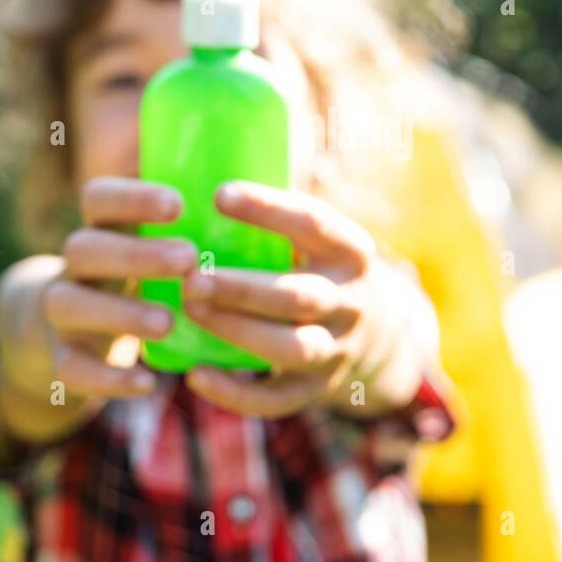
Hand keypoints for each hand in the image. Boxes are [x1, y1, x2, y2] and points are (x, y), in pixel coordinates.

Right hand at [0, 178, 196, 440]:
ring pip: (70, 304)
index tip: (179, 204)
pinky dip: (108, 378)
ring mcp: (61, 313)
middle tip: (188, 258)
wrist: (65, 335)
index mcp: (101, 231)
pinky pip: (72, 368)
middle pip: (83, 248)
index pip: (98, 198)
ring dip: (120, 312)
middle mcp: (74, 267)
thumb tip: (256, 190)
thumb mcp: (148, 247)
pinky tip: (148, 382)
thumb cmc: (134, 281)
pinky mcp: (61, 359)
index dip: (132, 198)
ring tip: (168, 323)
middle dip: (135, 253)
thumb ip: (188, 225)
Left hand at [181, 181, 433, 418]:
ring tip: (188, 309)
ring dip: (237, 331)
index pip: (314, 225)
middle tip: (189, 275)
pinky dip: (234, 392)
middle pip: (298, 296)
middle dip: (242, 288)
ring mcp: (337, 349)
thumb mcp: (316, 238)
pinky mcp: (314, 390)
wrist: (374, 335)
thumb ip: (274, 216)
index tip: (219, 195)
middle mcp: (351, 302)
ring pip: (290, 347)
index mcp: (351, 251)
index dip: (270, 210)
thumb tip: (196, 161)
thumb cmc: (317, 268)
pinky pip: (276, 400)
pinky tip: (193, 374)